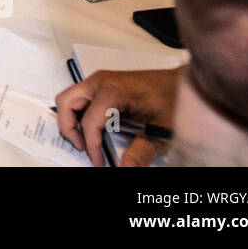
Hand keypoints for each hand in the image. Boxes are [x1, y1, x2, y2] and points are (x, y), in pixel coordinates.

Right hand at [55, 67, 182, 166]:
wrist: (180, 83)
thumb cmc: (172, 100)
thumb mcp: (160, 132)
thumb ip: (141, 152)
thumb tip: (125, 167)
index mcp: (113, 90)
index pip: (89, 121)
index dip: (92, 145)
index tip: (99, 160)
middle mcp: (101, 81)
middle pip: (67, 102)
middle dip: (69, 128)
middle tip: (83, 147)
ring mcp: (100, 81)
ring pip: (70, 98)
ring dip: (72, 119)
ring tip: (86, 139)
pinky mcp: (103, 84)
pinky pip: (80, 97)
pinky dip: (79, 113)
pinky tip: (95, 128)